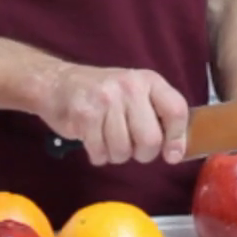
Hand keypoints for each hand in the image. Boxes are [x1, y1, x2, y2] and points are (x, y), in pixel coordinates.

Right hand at [44, 64, 190, 166]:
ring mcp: (106, 99)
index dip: (177, 138)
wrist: (58, 83)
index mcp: (149, 81)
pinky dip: (98, 155)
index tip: (171, 155)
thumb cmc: (104, 95)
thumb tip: (176, 153)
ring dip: (116, 155)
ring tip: (108, 140)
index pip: (176, 110)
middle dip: (142, 154)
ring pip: (123, 150)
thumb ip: (159, 118)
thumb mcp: (137, 95)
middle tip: (131, 147)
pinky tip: (93, 140)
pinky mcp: (84, 114)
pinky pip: (100, 152)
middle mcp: (130, 86)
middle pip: (150, 139)